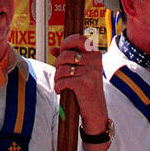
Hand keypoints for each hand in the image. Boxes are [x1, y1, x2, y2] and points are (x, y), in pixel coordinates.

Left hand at [54, 34, 107, 149]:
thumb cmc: (86, 90)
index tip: (61, 52)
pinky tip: (61, 91)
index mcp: (95, 55)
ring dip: (57, 78)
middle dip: (57, 65)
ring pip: (62, 69)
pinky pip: (62, 80)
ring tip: (60, 84)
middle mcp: (95, 61)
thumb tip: (53, 49)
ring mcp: (91, 72)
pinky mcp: (84, 84)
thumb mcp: (79, 72)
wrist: (96, 111)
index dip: (66, 43)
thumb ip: (68, 59)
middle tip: (59, 75)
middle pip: (65, 55)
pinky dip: (58, 87)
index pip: (78, 39)